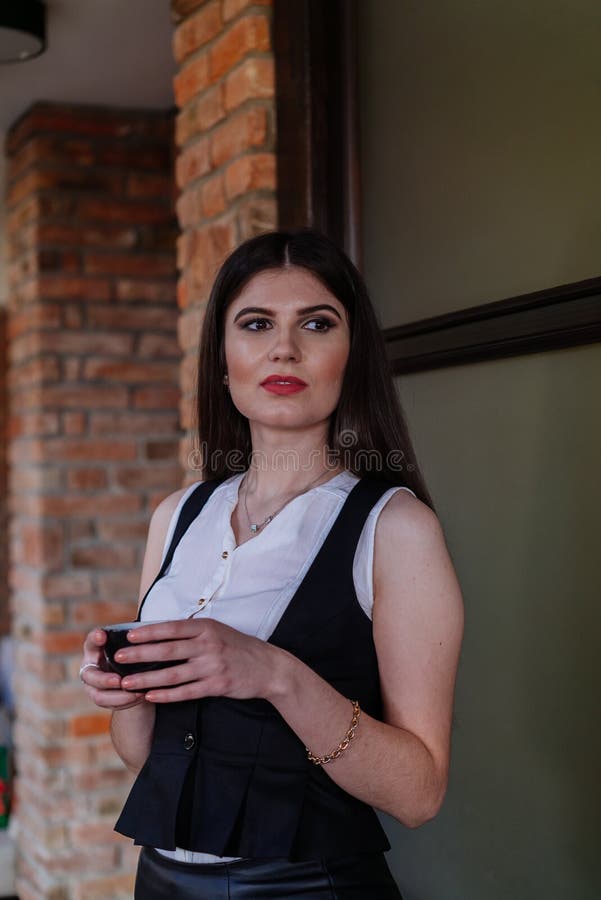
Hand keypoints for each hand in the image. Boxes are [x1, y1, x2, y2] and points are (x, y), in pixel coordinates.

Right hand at [80, 628, 145, 709]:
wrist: (132, 676)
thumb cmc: (133, 654)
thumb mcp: (132, 646)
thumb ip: (135, 642)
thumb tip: (153, 634)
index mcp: (95, 650)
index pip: (91, 641)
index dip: (94, 638)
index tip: (102, 635)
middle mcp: (90, 668)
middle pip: (90, 675)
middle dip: (104, 679)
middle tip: (118, 680)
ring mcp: (94, 686)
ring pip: (99, 695)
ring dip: (117, 696)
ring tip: (136, 693)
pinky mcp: (102, 699)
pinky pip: (111, 705)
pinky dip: (126, 702)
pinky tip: (141, 696)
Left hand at [113, 618, 282, 703]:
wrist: (268, 667)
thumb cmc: (237, 647)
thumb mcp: (217, 631)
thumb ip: (191, 632)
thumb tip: (158, 632)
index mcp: (206, 628)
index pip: (172, 628)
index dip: (149, 632)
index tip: (128, 636)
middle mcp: (208, 645)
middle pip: (167, 651)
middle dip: (140, 655)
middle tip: (118, 658)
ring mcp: (212, 667)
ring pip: (173, 674)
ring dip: (147, 679)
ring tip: (126, 683)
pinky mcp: (216, 686)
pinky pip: (186, 692)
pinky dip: (166, 695)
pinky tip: (150, 696)